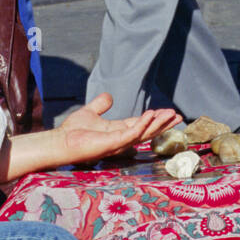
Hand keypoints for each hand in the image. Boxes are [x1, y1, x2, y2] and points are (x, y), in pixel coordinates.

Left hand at [56, 94, 180, 163]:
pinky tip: (151, 114)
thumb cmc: (73, 131)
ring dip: (158, 124)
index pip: (141, 124)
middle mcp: (121, 138)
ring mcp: (118, 142)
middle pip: (147, 131)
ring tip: (171, 114)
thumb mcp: (90, 112)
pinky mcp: (113, 143)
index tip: (168, 112)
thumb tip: (109, 96)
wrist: (61, 141)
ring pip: (143, 133)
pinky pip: (131, 133)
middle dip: (163, 124)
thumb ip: (101, 105)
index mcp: (118, 131)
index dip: (155, 119)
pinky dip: (142, 124)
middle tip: (178, 116)